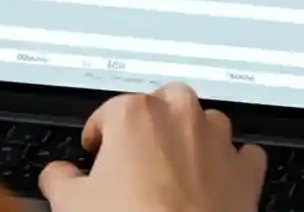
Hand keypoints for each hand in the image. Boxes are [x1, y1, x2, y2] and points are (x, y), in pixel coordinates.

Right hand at [39, 83, 265, 211]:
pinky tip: (216, 181)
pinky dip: (231, 164)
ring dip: (192, 138)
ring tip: (173, 169)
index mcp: (134, 115)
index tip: (96, 152)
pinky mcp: (245, 171)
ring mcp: (217, 141)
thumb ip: (60, 179)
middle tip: (135, 156)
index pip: (107, 112)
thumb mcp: (72, 205)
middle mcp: (179, 116)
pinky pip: (243, 155)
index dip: (98, 135)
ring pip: (206, 121)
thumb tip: (58, 175)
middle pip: (162, 102)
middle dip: (150, 124)